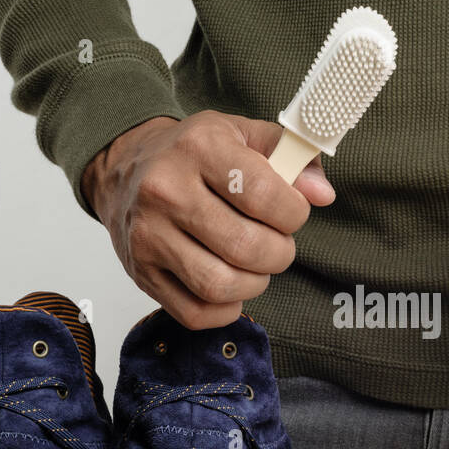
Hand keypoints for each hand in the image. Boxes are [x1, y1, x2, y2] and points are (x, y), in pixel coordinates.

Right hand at [83, 112, 334, 328]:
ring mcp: (149, 235)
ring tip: (255, 266)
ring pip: (220, 286)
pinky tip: (231, 286)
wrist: (126, 169)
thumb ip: (291, 157)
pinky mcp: (141, 273)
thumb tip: (322, 194)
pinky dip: (226, 309)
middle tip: (276, 244)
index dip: (294, 214)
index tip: (291, 213)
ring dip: (254, 284)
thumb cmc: (195, 155)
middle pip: (246, 248)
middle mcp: (166, 190)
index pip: (264, 195)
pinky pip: (196, 313)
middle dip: (279, 254)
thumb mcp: (243, 135)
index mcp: (200, 148)